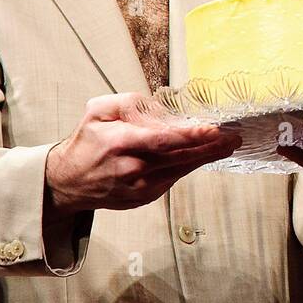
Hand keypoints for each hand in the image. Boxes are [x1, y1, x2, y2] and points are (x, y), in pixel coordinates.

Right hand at [45, 92, 241, 214]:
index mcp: (121, 143)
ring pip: (181, 170)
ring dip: (206, 157)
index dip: (192, 136)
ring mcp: (140, 187)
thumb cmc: (87, 142)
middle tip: (234, 137)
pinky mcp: (145, 198)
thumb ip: (130, 104)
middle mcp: (133, 168)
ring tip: (227, 144)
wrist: (68, 182)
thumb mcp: (99, 111)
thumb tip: (161, 111)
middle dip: (211, 147)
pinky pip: (173, 179)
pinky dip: (188, 167)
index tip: (214, 130)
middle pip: (181, 157)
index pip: (164, 140)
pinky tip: (201, 156)